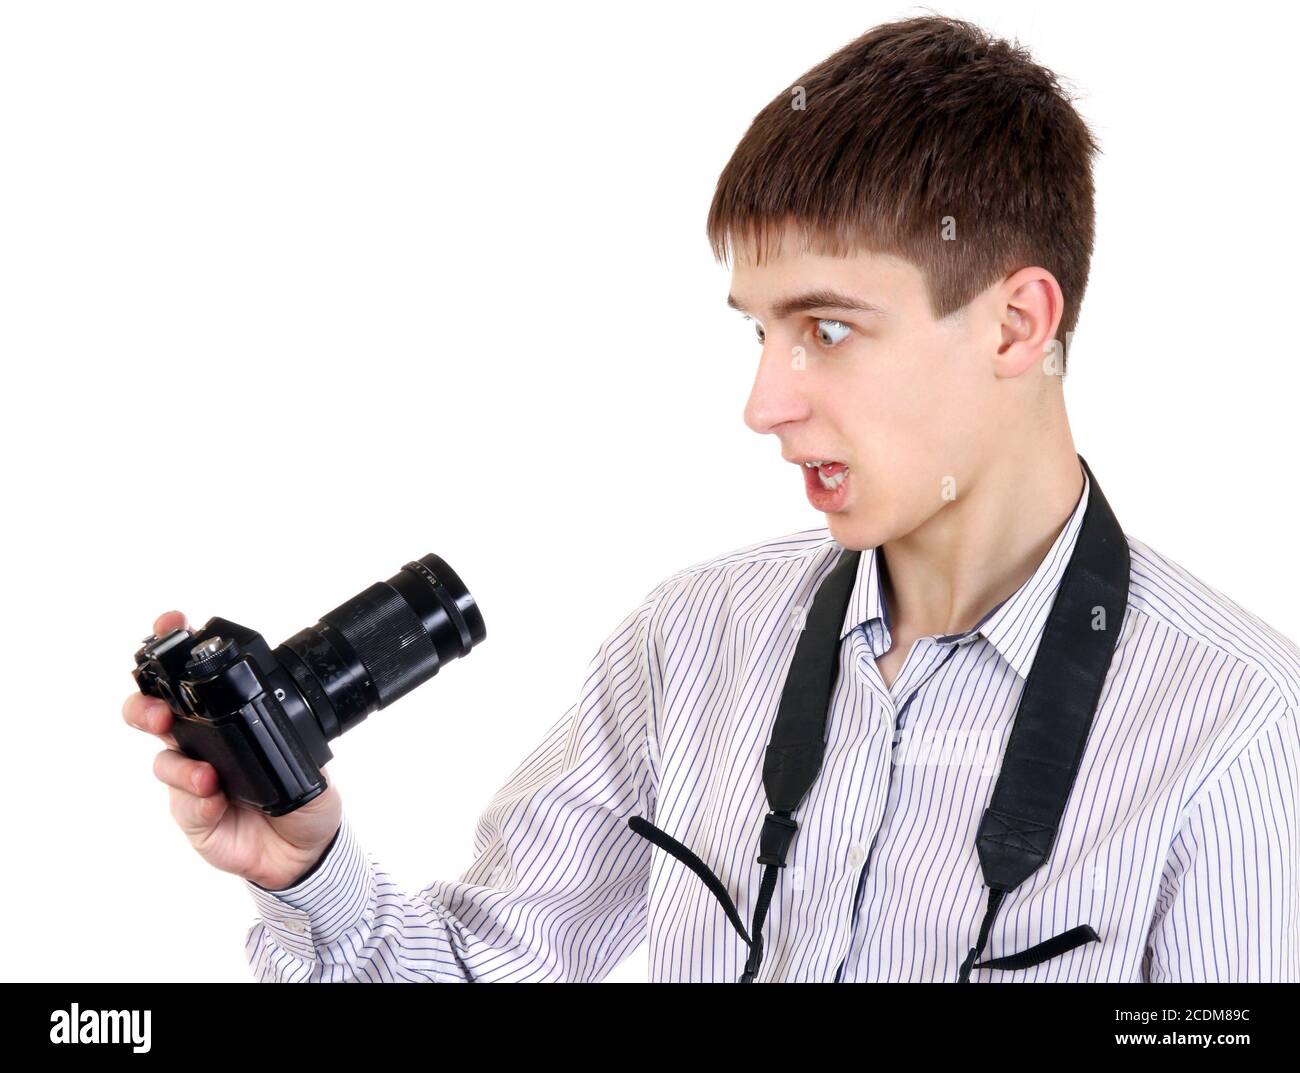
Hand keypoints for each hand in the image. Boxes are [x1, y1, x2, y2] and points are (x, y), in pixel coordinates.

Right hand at [123, 610, 343, 890]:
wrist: (305, 850)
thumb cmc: (300, 796)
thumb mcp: (308, 757)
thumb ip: (291, 732)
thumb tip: (285, 711)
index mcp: (227, 721)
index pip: (194, 682)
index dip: (174, 651)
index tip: (171, 625)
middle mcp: (201, 746)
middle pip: (153, 716)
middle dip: (145, 707)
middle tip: (158, 712)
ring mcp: (191, 782)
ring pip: (165, 763)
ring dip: (180, 766)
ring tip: (205, 776)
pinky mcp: (192, 817)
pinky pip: (184, 805)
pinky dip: (197, 801)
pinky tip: (215, 800)